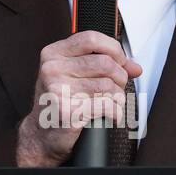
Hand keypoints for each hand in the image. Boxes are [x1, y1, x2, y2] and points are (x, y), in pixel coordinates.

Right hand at [16, 31, 141, 167]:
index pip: (91, 39)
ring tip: (111, 103)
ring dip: (118, 97)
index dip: (113, 49)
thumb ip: (101, 64)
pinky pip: (106, 105)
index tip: (120, 61)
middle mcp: (52, 69)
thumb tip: (133, 66)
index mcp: (53, 54)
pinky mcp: (67, 110)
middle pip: (105, 63)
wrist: (42, 135)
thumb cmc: (59, 103)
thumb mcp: (74, 75)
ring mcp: (58, 90)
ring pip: (108, 85)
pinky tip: (110, 115)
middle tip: (116, 87)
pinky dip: (115, 112)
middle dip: (120, 77)